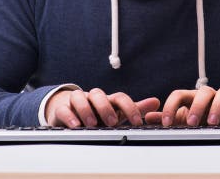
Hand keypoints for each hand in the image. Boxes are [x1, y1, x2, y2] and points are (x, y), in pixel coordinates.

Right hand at [45, 88, 159, 127]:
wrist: (70, 110)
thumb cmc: (97, 113)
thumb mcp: (117, 112)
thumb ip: (134, 108)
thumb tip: (156, 102)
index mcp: (108, 99)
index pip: (120, 97)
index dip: (130, 108)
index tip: (136, 122)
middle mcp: (92, 98)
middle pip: (98, 94)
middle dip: (105, 107)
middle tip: (112, 122)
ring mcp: (77, 102)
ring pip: (79, 97)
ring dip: (86, 109)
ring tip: (91, 123)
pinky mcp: (63, 109)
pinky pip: (64, 109)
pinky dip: (69, 116)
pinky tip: (75, 125)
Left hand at [145, 86, 219, 126]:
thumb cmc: (206, 117)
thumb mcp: (185, 118)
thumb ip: (168, 117)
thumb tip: (148, 117)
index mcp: (193, 97)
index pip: (179, 94)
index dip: (170, 107)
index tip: (166, 123)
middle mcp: (210, 95)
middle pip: (203, 91)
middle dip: (197, 107)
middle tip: (192, 123)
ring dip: (218, 106)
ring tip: (213, 122)